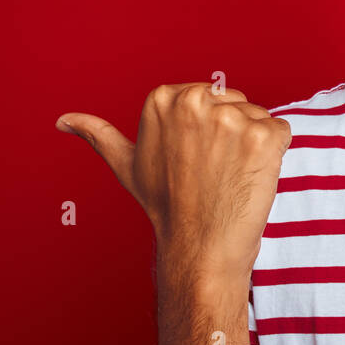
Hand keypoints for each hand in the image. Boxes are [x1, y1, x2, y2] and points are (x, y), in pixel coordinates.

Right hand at [55, 83, 292, 293]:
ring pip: (260, 117)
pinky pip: (282, 131)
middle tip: (212, 171)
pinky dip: (276, 155)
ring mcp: (231, 119)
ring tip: (229, 176)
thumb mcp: (127, 165)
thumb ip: (99, 135)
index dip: (208, 131)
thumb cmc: (166, 206)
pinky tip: (251, 177)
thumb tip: (63, 120)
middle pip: (237, 102)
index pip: (210, 97)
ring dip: (254, 146)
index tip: (192, 159)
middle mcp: (196, 101)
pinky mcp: (263, 136)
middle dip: (233, 134)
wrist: (199, 247)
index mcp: (163, 98)